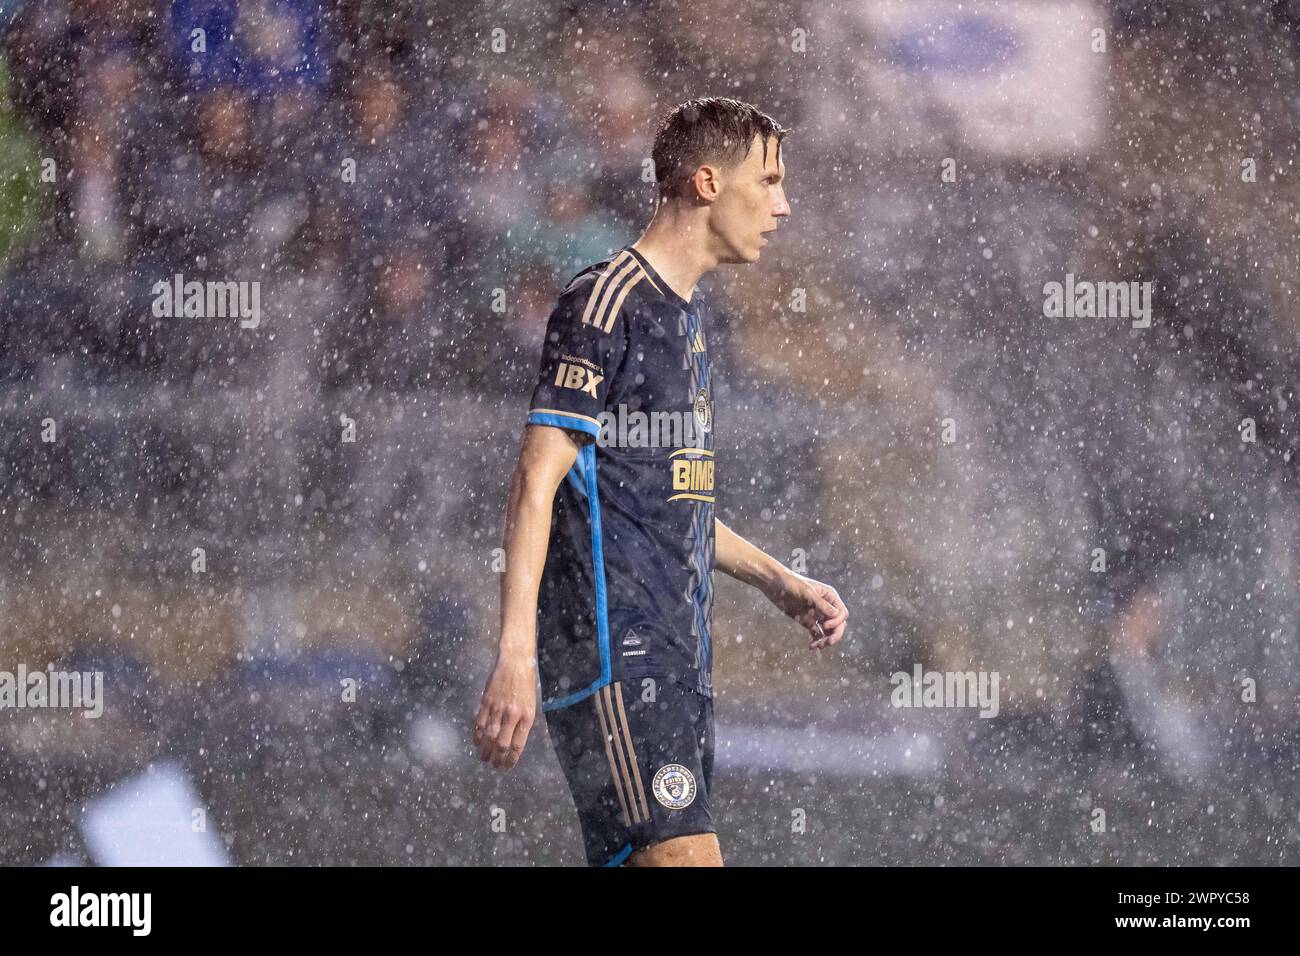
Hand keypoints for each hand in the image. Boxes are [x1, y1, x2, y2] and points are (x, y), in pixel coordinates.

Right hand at [473, 653, 536, 769]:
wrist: (515, 663)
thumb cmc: (525, 684)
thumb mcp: (530, 705)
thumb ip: (522, 724)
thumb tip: (512, 743)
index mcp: (526, 717)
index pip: (518, 745)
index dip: (511, 759)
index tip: (507, 766)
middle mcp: (512, 714)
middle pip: (502, 744)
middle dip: (497, 758)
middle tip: (493, 765)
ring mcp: (497, 708)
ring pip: (489, 736)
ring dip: (485, 750)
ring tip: (484, 758)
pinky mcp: (486, 702)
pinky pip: (479, 723)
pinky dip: (477, 736)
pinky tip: (477, 743)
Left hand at [766, 571, 848, 649]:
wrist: (773, 584)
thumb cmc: (791, 583)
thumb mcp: (807, 592)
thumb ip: (822, 605)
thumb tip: (837, 615)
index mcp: (829, 596)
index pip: (841, 613)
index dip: (837, 622)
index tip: (824, 626)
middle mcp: (826, 606)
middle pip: (838, 624)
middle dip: (835, 634)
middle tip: (828, 643)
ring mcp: (817, 614)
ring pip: (828, 631)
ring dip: (826, 640)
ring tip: (817, 646)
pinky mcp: (807, 621)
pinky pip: (817, 633)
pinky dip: (817, 640)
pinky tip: (811, 646)